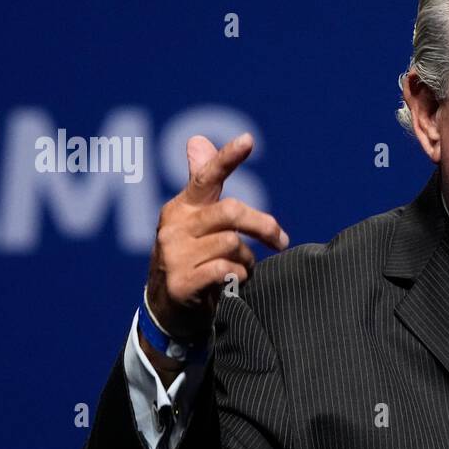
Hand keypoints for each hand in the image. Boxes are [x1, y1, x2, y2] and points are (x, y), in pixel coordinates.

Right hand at [145, 133, 288, 342]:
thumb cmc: (190, 258)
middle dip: (262, 225)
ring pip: (232, 243)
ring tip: (243, 268)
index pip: (205, 176)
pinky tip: (234, 282)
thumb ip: (201, 184)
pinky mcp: (181, 282)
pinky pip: (226, 270)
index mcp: (182, 207)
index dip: (227, 158)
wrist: (167, 309)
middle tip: (280, 241)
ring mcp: (175, 254)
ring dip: (248, 259)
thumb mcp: (193, 221)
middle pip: (231, 212)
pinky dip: (239, 276)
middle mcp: (175, 226)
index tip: (248, 140)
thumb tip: (197, 140)